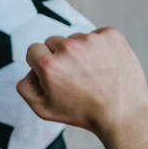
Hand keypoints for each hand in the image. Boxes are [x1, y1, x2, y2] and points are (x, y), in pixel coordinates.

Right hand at [16, 28, 147, 137]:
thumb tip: (29, 71)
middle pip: (53, 42)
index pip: (34, 50)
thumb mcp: (43, 109)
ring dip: (80, 52)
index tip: (53, 74)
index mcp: (49, 64)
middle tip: (74, 76)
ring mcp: (92, 40)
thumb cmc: (83, 113)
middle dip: (60, 57)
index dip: (41, 64)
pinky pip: (97, 35)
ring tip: (92, 73)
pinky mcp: (111, 35)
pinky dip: (99, 47)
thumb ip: (25, 88)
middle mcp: (69, 48)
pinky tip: (104, 65)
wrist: (122, 113)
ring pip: (76, 39)